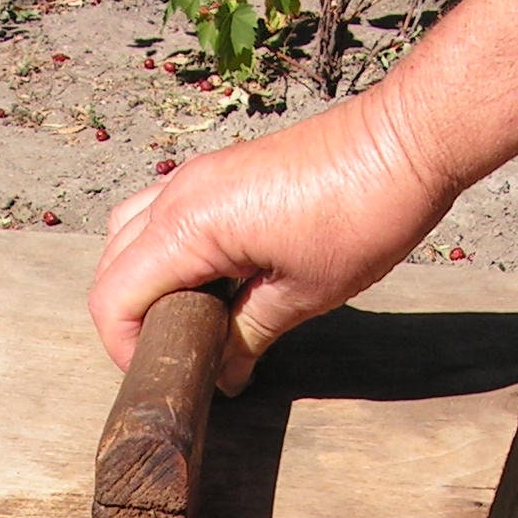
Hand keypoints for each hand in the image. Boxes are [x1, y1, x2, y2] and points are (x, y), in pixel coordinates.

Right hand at [88, 92, 457, 393]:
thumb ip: (247, 338)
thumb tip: (225, 377)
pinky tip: (209, 280)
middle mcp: (179, 193)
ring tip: (187, 319)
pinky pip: (162, 211)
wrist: (406, 140)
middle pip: (111, 264)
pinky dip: (165, 251)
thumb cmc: (362, 214)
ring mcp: (197, 176)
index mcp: (188, 224)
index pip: (113, 297)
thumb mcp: (303, 296)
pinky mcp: (221, 171)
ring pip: (128, 232)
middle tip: (178, 357)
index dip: (124, 348)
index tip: (167, 377)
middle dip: (128, 319)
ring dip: (141, 279)